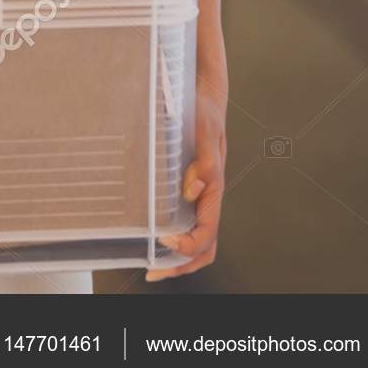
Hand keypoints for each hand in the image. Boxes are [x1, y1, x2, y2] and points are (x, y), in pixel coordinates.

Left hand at [148, 86, 225, 280]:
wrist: (204, 95)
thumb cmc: (204, 112)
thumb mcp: (204, 132)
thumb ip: (204, 161)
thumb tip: (193, 190)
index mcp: (214, 189)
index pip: (207, 232)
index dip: (188, 245)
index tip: (164, 243)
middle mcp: (208, 196)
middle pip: (204, 245)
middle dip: (182, 264)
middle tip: (154, 273)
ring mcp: (199, 194)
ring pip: (197, 237)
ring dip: (178, 256)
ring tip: (153, 265)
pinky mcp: (189, 187)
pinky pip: (186, 220)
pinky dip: (175, 237)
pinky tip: (154, 236)